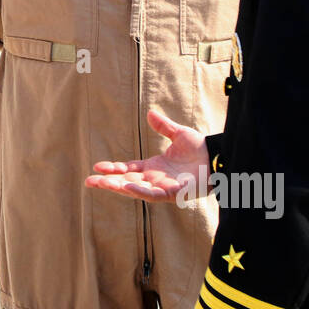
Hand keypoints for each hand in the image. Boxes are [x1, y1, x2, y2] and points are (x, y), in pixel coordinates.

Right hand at [85, 110, 208, 202]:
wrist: (220, 156)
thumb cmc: (202, 149)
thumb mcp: (179, 134)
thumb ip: (164, 126)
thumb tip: (149, 113)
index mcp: (154, 167)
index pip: (129, 170)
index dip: (113, 169)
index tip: (97, 167)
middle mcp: (156, 179)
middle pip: (127, 182)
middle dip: (108, 183)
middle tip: (88, 182)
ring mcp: (164, 188)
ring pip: (137, 190)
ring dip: (119, 188)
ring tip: (102, 184)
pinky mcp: (175, 193)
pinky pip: (154, 195)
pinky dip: (141, 191)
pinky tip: (128, 186)